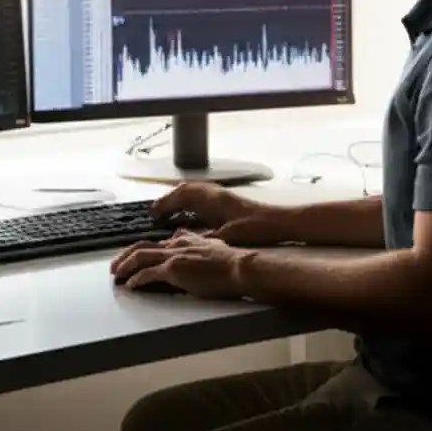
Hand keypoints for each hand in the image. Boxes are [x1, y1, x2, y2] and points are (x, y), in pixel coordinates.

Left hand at [110, 230, 252, 299]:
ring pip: (140, 256)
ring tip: (117, 274)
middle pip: (142, 246)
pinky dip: (136, 279)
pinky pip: (148, 274)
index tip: (134, 256)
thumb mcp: (213, 245)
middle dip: (125, 255)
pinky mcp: (174, 269)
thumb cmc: (231, 262)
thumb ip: (198, 242)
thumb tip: (188, 240)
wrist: (240, 267)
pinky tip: (131, 285)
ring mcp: (174, 256)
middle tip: (115, 266)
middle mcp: (176, 245)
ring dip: (125, 265)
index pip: (157, 243)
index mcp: (185, 240)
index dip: (143, 250)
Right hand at [153, 182, 290, 245]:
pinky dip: (190, 200)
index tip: (153, 214)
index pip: (180, 196)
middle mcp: (213, 192)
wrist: (278, 222)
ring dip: (178, 199)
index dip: (164, 205)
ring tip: (168, 211)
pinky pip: (202, 194)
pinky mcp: (227, 199)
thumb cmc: (254, 229)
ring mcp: (221, 194)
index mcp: (210, 199)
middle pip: (183, 189)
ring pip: (193, 190)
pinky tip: (191, 212)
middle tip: (155, 212)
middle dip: (168, 200)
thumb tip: (180, 241)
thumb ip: (201, 238)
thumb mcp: (223, 237)